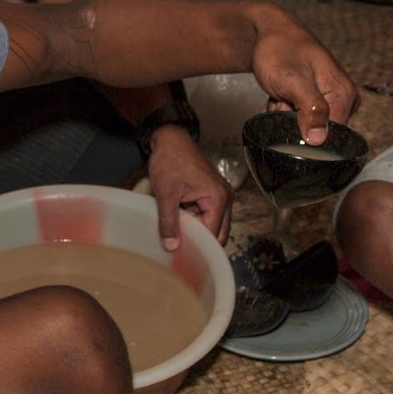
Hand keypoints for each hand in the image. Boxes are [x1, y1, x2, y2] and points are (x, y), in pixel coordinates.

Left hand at [146, 127, 232, 250]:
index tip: (181, 255)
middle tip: (180, 249)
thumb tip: (172, 247)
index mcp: (218, 198)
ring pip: (213, 225)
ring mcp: (221, 196)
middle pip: (218, 233)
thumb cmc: (170, 161)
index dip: (198, 246)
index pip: (213, 234)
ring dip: (198, 230)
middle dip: (201, 241)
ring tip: (177, 234)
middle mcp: (226, 198)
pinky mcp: (213, 194)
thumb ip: (169, 222)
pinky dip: (196, 220)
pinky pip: (208, 215)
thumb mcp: (166, 194)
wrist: (171, 138)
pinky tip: (180, 222)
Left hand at [248, 8, 359, 144]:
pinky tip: (280, 97)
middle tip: (282, 101)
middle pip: (320, 132)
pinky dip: (287, 111)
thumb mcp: (293, 82)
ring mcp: (332, 97)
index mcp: (344, 94)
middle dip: (295, 123)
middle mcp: (344, 97)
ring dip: (288, 117)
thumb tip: (320, 139)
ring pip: (307, 125)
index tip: (290, 114)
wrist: (266, 31)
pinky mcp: (319, 97)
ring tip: (280, 97)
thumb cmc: (279, 50)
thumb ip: (311, 110)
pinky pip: (303, 117)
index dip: (306, 134)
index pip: (332, 137)